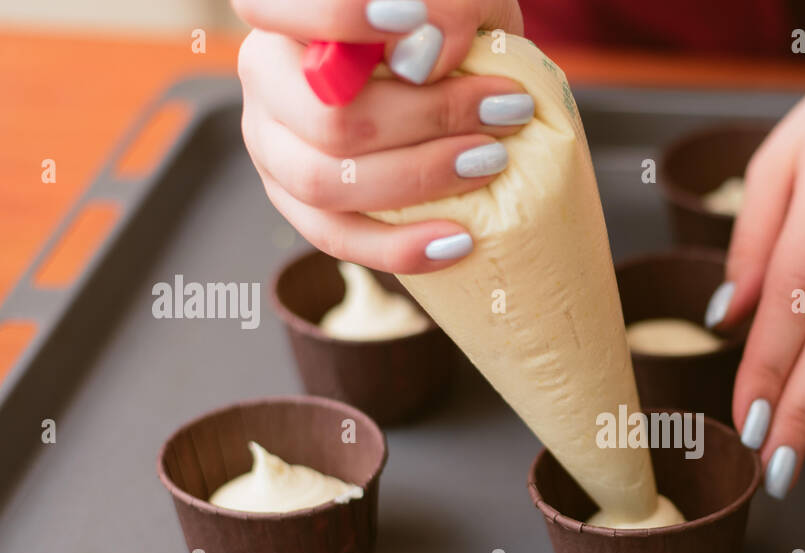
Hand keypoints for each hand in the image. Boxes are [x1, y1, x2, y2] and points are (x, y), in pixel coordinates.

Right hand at [234, 0, 525, 273]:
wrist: (458, 90)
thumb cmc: (455, 31)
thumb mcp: (466, 1)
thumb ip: (448, 6)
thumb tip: (421, 58)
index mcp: (288, 14)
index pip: (279, 4)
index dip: (338, 14)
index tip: (412, 20)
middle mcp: (267, 76)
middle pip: (325, 112)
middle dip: (427, 117)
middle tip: (507, 109)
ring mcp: (273, 146)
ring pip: (324, 181)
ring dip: (420, 178)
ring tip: (493, 161)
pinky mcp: (297, 205)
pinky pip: (336, 238)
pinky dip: (400, 246)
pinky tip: (461, 241)